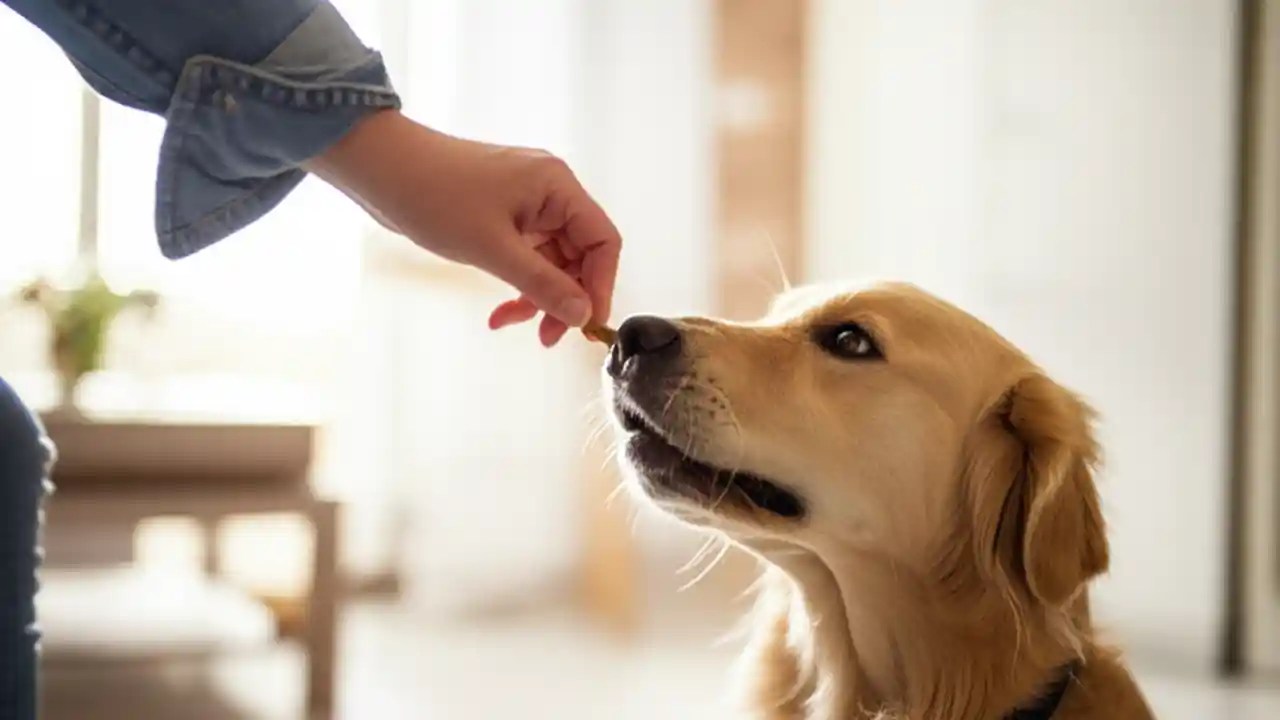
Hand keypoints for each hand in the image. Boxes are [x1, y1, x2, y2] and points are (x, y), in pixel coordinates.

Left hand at [307, 110, 620, 345]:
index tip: (584, 325)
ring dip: (536, 297)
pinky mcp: (504, 216)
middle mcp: (550, 192)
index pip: (603, 241)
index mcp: (557, 187)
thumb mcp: (493, 249)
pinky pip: (526, 258)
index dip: (601, 286)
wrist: (381, 169)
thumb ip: (542, 284)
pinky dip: (517, 285)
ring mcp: (526, 205)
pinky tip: (499, 312)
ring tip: (509, 323)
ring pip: (551, 263)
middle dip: (564, 298)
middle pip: (579, 256)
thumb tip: (582, 315)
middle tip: (546, 337)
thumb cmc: (435, 196)